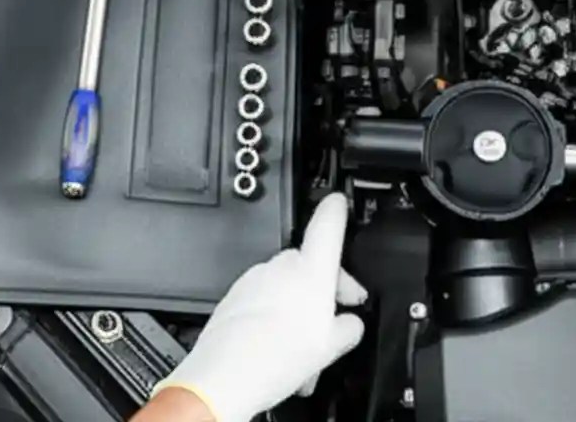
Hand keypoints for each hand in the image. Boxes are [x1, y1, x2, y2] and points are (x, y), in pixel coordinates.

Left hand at [153, 193, 367, 420]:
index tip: (339, 201)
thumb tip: (350, 325)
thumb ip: (349, 327)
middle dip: (326, 289)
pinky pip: (264, 300)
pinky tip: (281, 348)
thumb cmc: (276, 357)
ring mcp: (255, 280)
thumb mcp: (331, 346)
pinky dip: (276, 317)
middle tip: (335, 317)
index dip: (337, 209)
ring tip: (305, 347)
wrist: (225, 376)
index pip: (327, 225)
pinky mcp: (236, 297)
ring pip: (287, 286)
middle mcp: (281, 268)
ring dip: (300, 308)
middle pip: (310, 264)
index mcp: (311, 270)